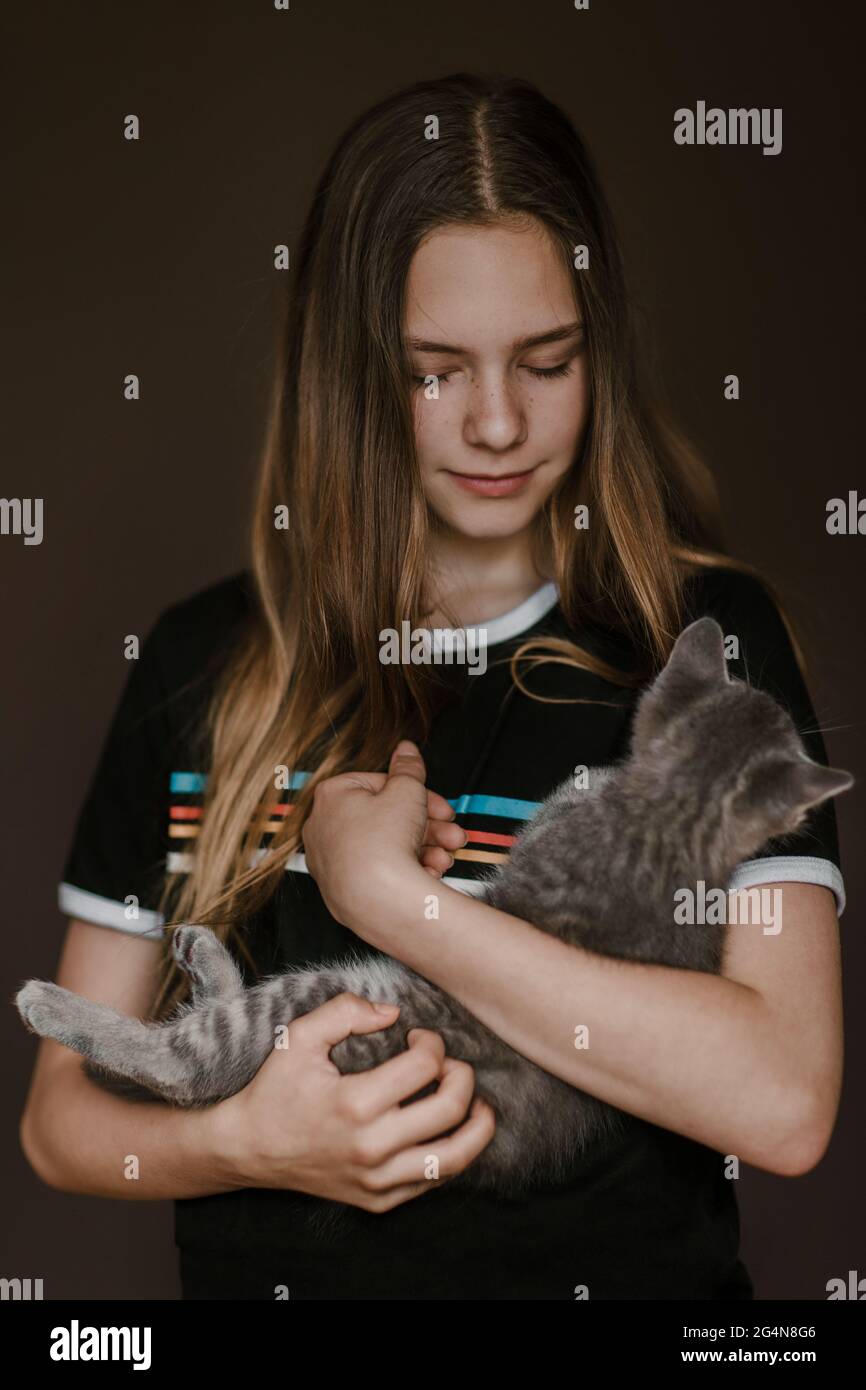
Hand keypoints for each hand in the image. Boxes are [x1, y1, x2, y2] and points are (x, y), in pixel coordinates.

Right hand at [209, 993, 495, 1210]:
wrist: (248, 1148)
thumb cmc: (276, 1090)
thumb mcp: (299, 1036)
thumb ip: (346, 1011)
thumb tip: (393, 1013)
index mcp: (355, 1103)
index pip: (425, 1066)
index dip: (432, 1042)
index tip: (418, 1037)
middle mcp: (372, 1147)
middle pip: (451, 1109)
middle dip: (462, 1076)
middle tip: (451, 1065)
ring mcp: (377, 1180)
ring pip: (454, 1158)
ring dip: (477, 1127)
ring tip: (478, 1106)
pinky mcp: (378, 1200)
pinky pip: (432, 1182)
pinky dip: (451, 1156)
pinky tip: (447, 1133)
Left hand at [302, 740, 466, 931]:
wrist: (379, 903)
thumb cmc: (386, 842)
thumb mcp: (407, 792)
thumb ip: (409, 768)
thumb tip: (406, 749)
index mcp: (332, 795)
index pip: (381, 784)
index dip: (419, 794)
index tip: (443, 808)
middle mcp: (324, 827)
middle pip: (386, 819)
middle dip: (427, 827)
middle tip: (453, 835)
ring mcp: (330, 862)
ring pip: (385, 848)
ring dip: (423, 850)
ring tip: (446, 858)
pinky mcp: (340, 890)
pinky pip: (377, 873)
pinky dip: (404, 871)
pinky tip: (429, 874)